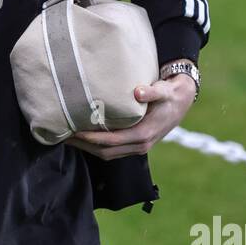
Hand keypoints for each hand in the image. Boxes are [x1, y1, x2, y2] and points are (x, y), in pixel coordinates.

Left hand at [66, 64, 196, 160]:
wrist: (182, 101)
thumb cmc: (170, 94)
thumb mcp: (164, 90)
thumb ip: (152, 91)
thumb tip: (138, 92)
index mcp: (144, 134)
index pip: (111, 141)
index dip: (91, 139)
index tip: (74, 132)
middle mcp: (140, 145)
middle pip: (105, 151)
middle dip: (83, 146)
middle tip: (63, 136)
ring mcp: (138, 147)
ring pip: (107, 153)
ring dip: (87, 148)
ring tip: (68, 138)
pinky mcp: (135, 144)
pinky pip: (112, 150)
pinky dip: (96, 146)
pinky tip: (84, 138)